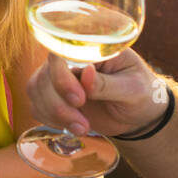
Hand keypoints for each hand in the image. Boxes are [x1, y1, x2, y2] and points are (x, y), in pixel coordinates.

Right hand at [25, 49, 165, 140]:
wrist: (138, 114)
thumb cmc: (141, 94)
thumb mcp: (133, 89)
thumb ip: (108, 83)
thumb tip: (86, 73)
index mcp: (92, 49)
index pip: (63, 52)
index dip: (62, 76)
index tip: (79, 99)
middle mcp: (71, 59)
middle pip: (45, 74)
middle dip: (59, 103)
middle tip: (83, 123)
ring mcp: (59, 76)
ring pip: (36, 90)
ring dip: (55, 113)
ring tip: (83, 128)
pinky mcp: (53, 95)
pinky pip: (36, 105)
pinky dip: (50, 119)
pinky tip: (72, 127)